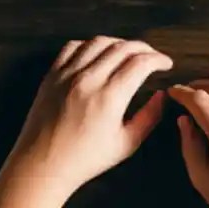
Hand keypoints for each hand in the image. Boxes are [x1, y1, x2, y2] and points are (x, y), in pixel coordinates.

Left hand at [0, 37, 173, 202]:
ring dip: (119, 43)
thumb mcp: (126, 144)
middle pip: (123, 47)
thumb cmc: (85, 160)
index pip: (141, 63)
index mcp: (110, 97)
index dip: (158, 59)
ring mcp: (67, 75)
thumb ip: (149, 117)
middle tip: (152, 56)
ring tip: (128, 52)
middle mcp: (89, 80)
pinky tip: (97, 53)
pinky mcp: (52, 75)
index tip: (166, 64)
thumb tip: (161, 95)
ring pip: (99, 42)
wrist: (42, 165)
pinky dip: (89, 44)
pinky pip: (72, 47)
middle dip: (144, 48)